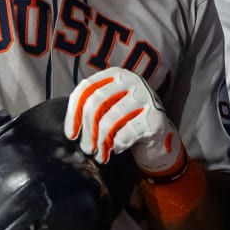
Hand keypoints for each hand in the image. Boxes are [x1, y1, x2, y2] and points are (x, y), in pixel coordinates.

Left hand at [66, 67, 185, 175]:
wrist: (159, 133)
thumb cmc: (127, 120)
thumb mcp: (109, 107)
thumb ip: (91, 110)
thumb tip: (70, 131)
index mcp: (115, 74)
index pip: (85, 88)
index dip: (73, 113)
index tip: (71, 134)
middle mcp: (131, 80)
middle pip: (95, 104)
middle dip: (87, 131)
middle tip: (86, 149)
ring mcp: (144, 97)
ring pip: (108, 122)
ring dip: (100, 143)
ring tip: (100, 155)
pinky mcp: (154, 117)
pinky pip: (125, 134)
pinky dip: (117, 146)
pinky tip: (117, 149)